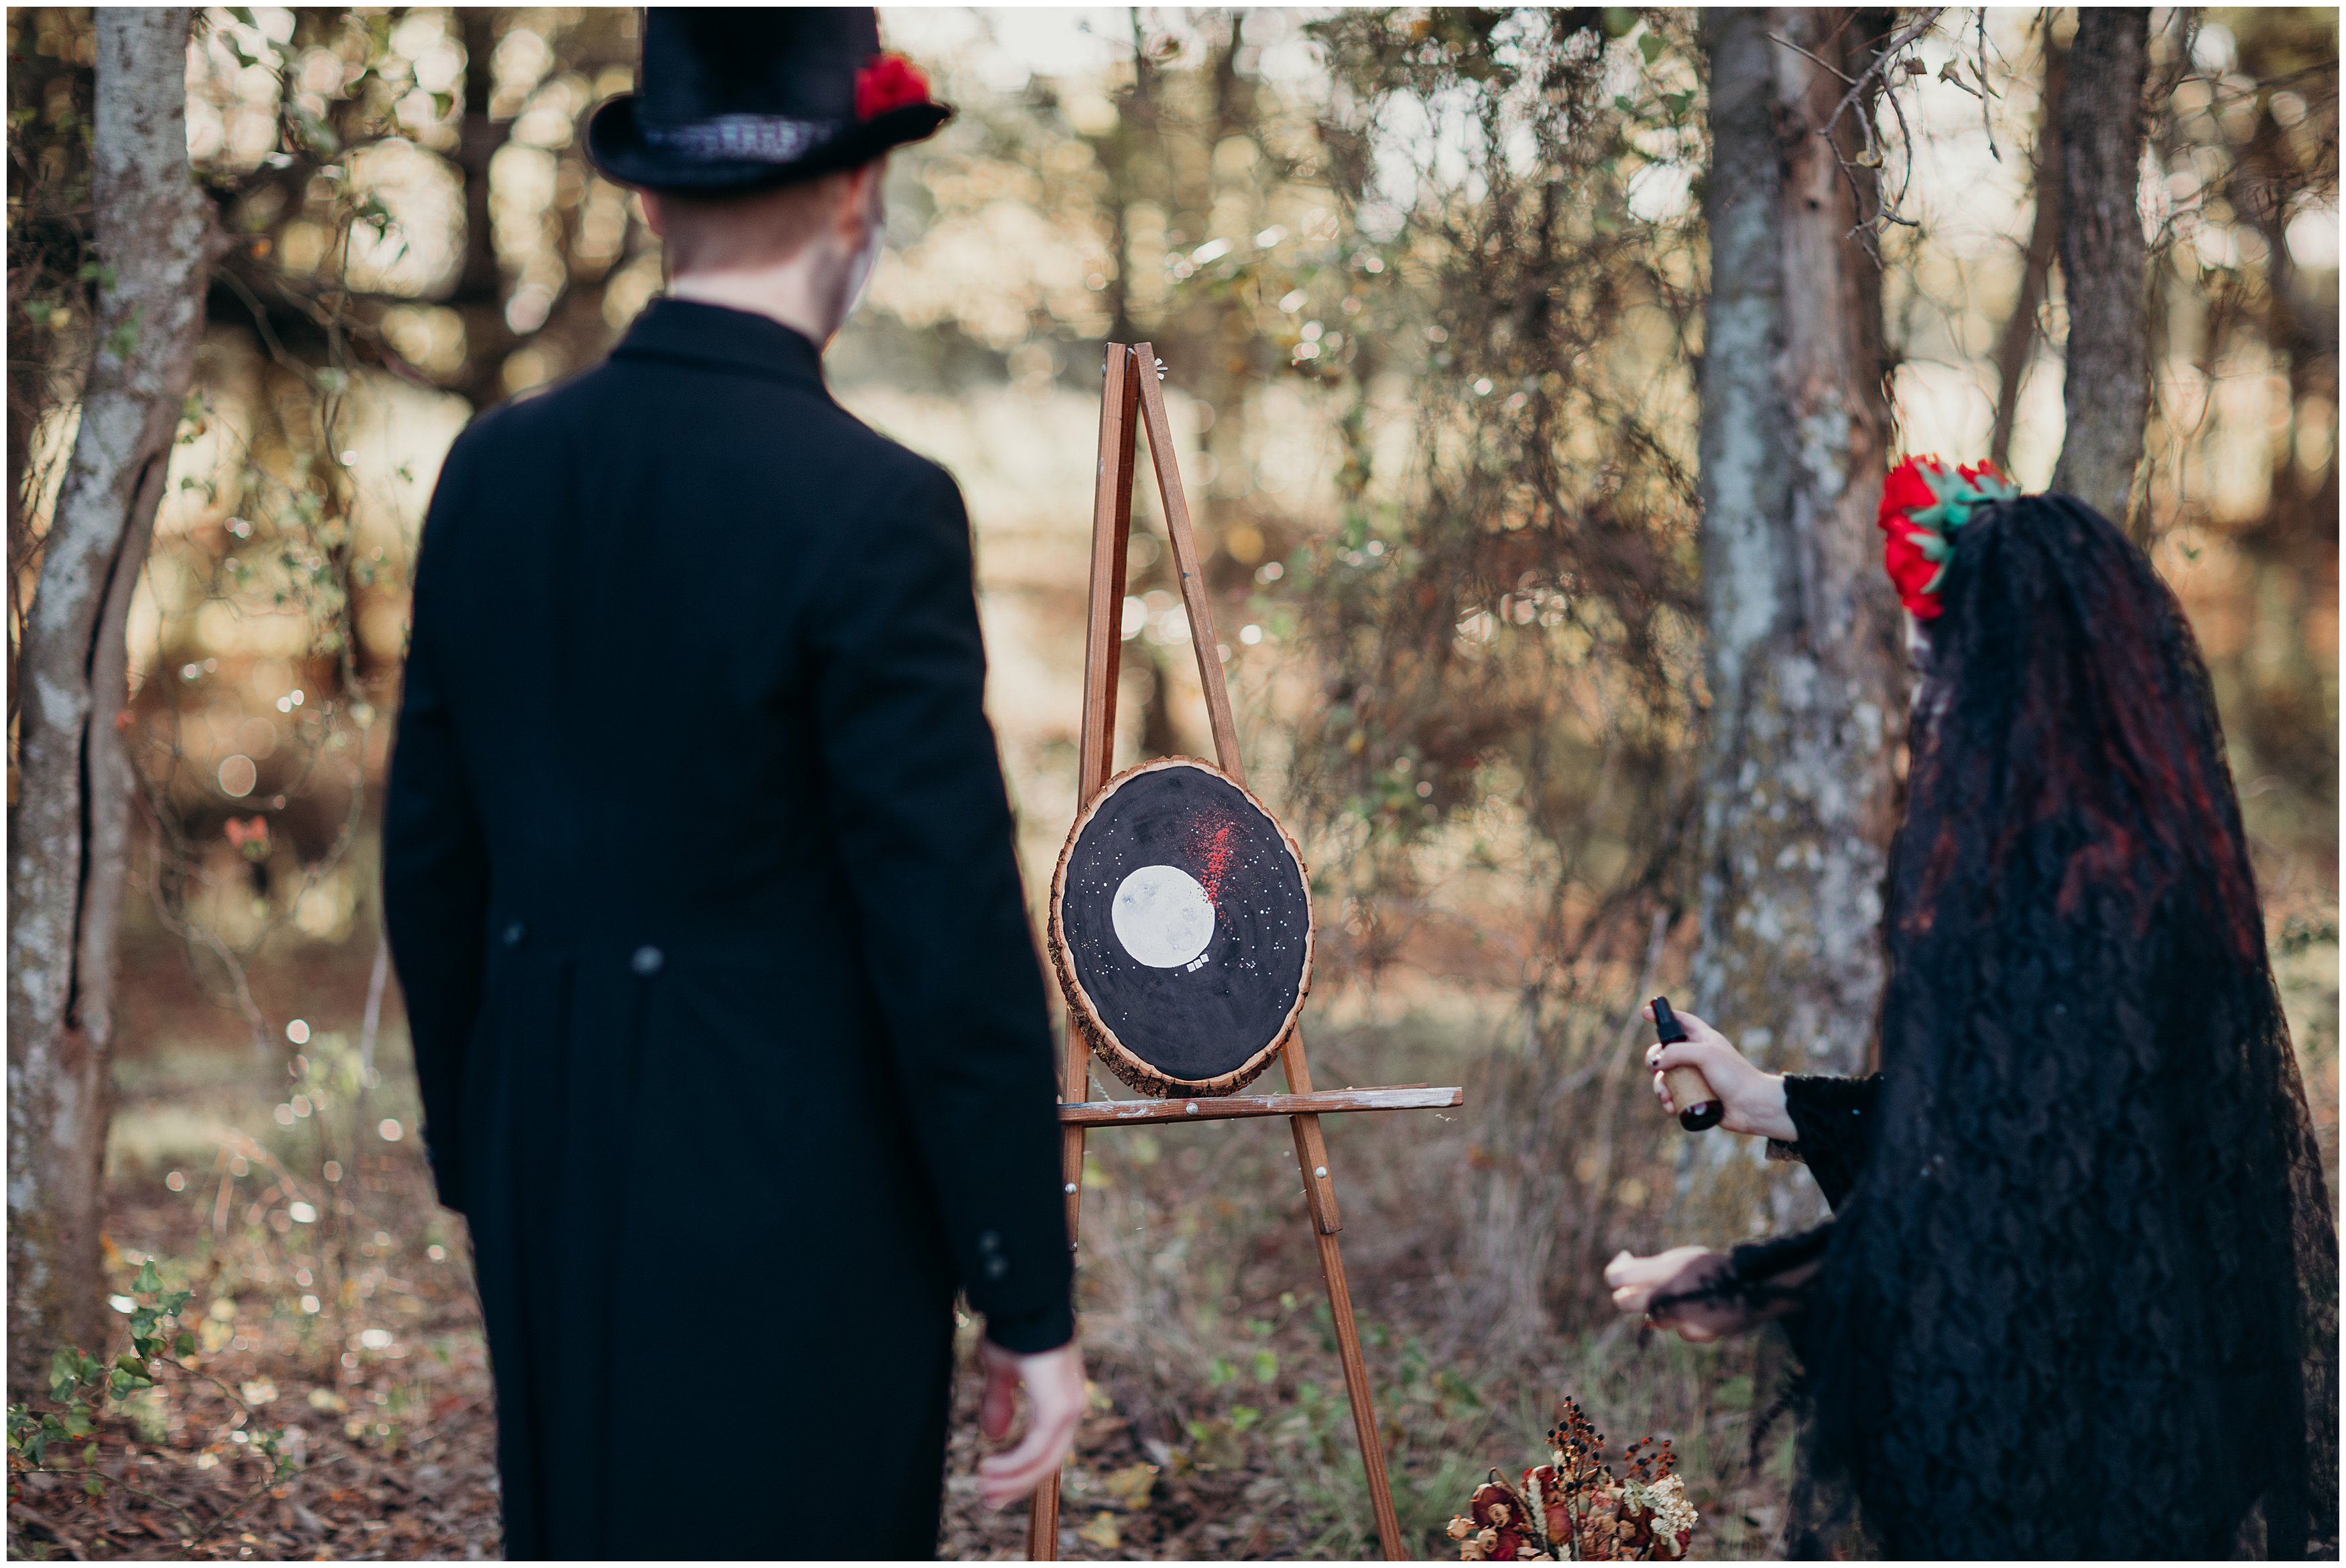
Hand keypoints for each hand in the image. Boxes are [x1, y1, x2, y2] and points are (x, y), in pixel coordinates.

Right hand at [974, 1336, 1085, 1508]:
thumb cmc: (1014, 1329)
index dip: (1022, 1470)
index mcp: (1061, 1398)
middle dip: (1017, 1483)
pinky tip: (991, 1469)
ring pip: (1045, 1460)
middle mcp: (1071, 1405)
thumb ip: (1000, 1403)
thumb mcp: (1001, 1371)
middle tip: (990, 1500)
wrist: (1022, 1304)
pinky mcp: (1059, 1407)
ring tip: (986, 1488)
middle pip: (1049, 1460)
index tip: (996, 1487)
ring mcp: (1069, 1406)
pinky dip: (1015, 1463)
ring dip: (1013, 1478)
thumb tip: (995, 1435)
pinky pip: (1038, 1448)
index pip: (1048, 1447)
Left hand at [1604, 1245, 1746, 1342]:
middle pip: (1623, 1303)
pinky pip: (1679, 1329)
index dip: (1614, 1275)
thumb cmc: (1711, 1268)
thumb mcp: (1679, 1258)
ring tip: (1685, 1296)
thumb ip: (1648, 1268)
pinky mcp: (1696, 1335)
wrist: (1755, 1286)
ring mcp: (1682, 1319)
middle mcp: (1669, 1297)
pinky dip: (1684, 1321)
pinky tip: (1703, 1310)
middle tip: (1633, 1290)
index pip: (1617, 1277)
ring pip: (1654, 1318)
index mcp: (1665, 1271)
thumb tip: (1619, 1270)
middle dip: (1626, 1297)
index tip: (1621, 1271)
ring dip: (1660, 1310)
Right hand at [1642, 1004, 1796, 1141]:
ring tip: (1666, 1098)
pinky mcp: (1694, 1097)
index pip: (1680, 1021)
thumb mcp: (1705, 1054)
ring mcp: (1695, 1077)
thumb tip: (1656, 1064)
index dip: (1663, 1015)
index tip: (1646, 1013)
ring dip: (1660, 1087)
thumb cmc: (1734, 1076)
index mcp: (1703, 1039)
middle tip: (1655, 1068)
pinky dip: (1668, 1101)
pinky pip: (1673, 1096)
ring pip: (1665, 1077)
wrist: (1753, 1107)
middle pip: (1665, 1052)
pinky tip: (1672, 1107)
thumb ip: (1677, 1052)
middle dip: (1654, 1060)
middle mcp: (1697, 1057)